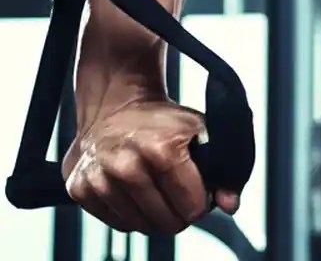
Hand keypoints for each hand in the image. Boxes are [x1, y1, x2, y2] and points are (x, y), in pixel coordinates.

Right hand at [63, 95, 239, 234]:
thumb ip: (227, 169)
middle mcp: (126, 165)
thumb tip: (231, 205)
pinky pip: (116, 223)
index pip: (192, 207)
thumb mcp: (203, 132)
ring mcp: (99, 178)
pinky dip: (131, 214)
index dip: (201, 203)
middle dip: (179, 213)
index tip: (199, 192)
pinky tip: (136, 192)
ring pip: (140, 226)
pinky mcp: (79, 188)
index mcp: (161, 149)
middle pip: (167, 222)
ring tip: (158, 191)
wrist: (116, 105)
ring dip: (154, 216)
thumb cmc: (163, 121)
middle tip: (178, 193)